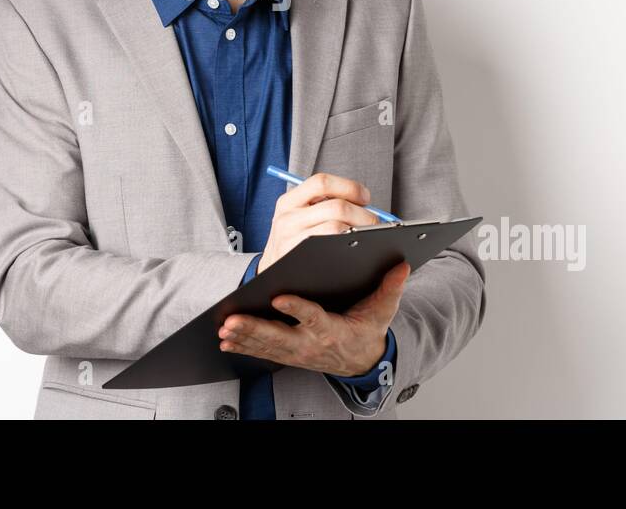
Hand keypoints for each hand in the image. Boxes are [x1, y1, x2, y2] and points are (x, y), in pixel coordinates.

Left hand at [218, 259, 410, 376]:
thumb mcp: (382, 311)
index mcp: (332, 329)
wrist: (362, 360)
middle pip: (280, 337)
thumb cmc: (367, 330)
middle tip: (232, 321)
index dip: (296, 309)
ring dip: (244, 338)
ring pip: (267, 346)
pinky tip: (226, 341)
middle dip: (255, 329)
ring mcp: (297, 352)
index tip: (278, 297)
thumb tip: (402, 264)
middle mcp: (311, 343)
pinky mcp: (288, 354)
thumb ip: (390, 288)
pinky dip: (244, 347)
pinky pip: (262, 353)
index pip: (313, 318)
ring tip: (224, 329)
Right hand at [256, 172, 378, 274]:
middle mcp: (286, 218)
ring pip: (336, 228)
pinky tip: (356, 250)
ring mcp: (291, 240)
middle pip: (336, 207)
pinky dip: (349, 247)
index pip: (322, 182)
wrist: (271, 275)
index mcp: (288, 201)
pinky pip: (331, 249)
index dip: (349, 187)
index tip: (365, 198)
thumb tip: (364, 201)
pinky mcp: (298, 261)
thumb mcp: (297, 216)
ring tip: (367, 237)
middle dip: (363, 214)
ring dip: (360, 231)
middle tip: (373, 223)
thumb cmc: (295, 242)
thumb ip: (322, 203)